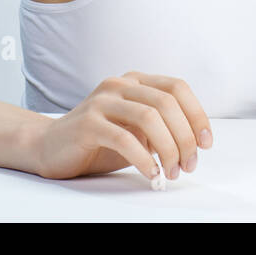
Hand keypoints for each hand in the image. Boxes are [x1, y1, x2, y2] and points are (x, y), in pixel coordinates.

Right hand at [31, 71, 213, 181]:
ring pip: (149, 117)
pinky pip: (125, 138)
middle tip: (189, 165)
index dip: (197, 114)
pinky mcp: (87, 122)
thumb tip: (193, 144)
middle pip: (167, 103)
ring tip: (171, 172)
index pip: (177, 88)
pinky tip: (150, 173)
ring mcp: (102, 101)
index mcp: (136, 81)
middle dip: (185, 137)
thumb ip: (161, 129)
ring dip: (168, 148)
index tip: (206, 143)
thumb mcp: (136, 132)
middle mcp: (120, 84)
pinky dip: (144, 158)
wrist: (48, 147)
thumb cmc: (98, 141)